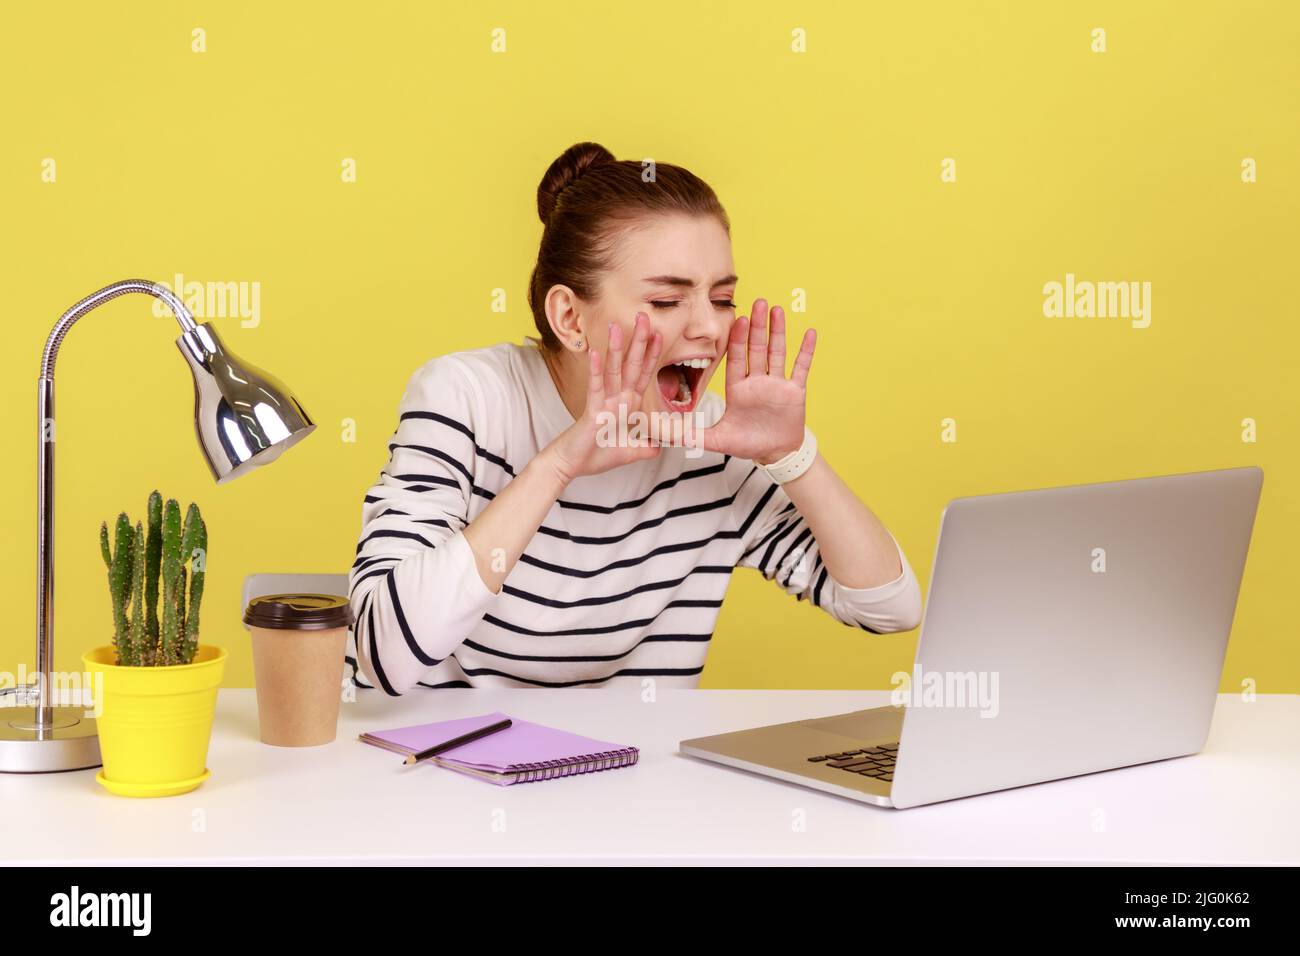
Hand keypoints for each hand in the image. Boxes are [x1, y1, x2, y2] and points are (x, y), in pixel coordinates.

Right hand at [544, 313, 663, 484]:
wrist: (572, 465)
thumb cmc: (596, 455)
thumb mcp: (629, 453)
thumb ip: (645, 448)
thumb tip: (660, 448)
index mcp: (627, 405)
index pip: (643, 375)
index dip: (652, 356)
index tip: (660, 335)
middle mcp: (616, 399)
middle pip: (631, 365)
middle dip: (639, 341)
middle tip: (644, 316)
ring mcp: (604, 402)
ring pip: (612, 371)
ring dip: (616, 348)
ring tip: (617, 325)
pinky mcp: (592, 411)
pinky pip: (594, 388)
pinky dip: (595, 370)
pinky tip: (595, 352)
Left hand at [701, 299, 814, 463]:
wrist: (774, 454)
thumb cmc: (746, 444)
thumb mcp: (716, 439)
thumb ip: (691, 434)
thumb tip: (662, 434)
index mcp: (738, 388)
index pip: (736, 358)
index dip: (737, 339)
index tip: (737, 319)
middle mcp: (757, 381)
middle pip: (757, 349)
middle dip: (756, 326)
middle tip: (757, 303)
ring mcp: (776, 384)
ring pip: (777, 352)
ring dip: (778, 331)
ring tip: (776, 310)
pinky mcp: (795, 391)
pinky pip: (801, 368)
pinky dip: (806, 351)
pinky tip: (809, 333)